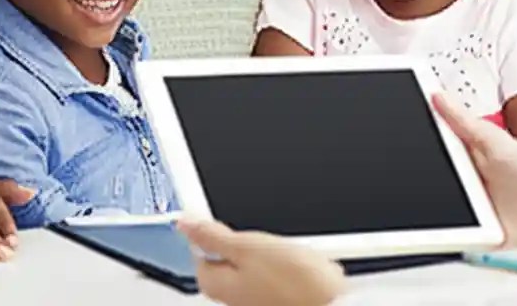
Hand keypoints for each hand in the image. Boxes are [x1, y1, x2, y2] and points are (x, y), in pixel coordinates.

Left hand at [180, 220, 346, 305]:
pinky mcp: (277, 296)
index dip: (217, 228)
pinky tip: (301, 262)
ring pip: (259, 258)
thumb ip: (213, 234)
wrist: (331, 305)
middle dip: (250, 239)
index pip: (201, 246)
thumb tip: (184, 223)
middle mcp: (230, 294)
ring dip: (274, 249)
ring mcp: (254, 296)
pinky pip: (279, 269)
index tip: (230, 220)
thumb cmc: (292, 284)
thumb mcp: (248, 246)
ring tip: (290, 253)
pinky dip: (289, 261)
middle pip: (231, 252)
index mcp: (214, 282)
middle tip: (267, 240)